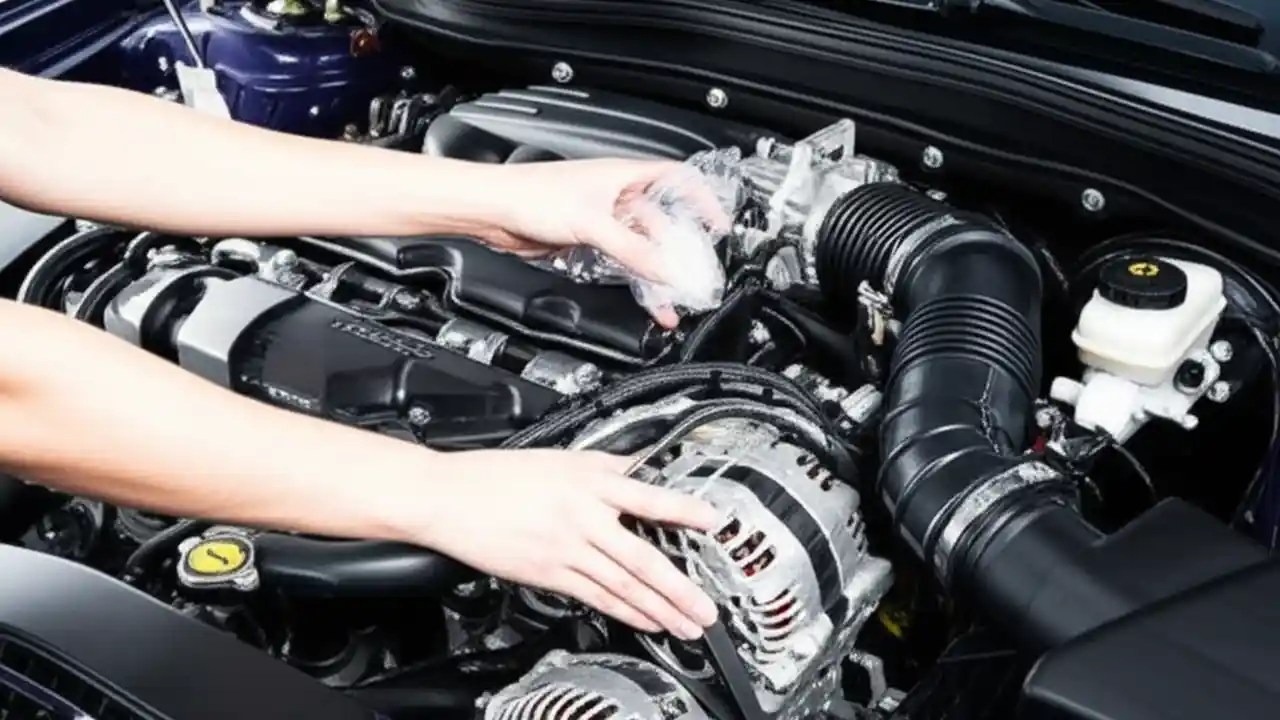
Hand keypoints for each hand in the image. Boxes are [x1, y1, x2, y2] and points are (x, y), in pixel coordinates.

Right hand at [417, 448, 720, 638]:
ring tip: (686, 624)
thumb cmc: (497, 475)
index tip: (713, 522)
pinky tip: (644, 620)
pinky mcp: (547, 573)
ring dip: (658, 608)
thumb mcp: (560, 457)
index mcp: (587, 481)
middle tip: (707, 608)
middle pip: (641, 557)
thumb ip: (604, 465)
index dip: (683, 510)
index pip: (647, 496)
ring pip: (621, 585)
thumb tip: (640, 467)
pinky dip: (623, 610)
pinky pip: (594, 596)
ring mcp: (564, 549)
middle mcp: (582, 516)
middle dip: (680, 588)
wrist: (450, 497)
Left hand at [484, 158, 731, 327]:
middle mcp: (616, 195)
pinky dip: (633, 275)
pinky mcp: (586, 238)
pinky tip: (641, 292)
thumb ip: (633, 249)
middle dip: (679, 249)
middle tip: (693, 275)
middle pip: (661, 222)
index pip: (677, 180)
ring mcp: (601, 217)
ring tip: (668, 297)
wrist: (494, 210)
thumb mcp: (593, 223)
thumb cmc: (532, 195)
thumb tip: (666, 270)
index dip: (701, 199)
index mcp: (624, 175)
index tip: (717, 225)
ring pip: (640, 245)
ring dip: (655, 270)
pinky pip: (619, 259)